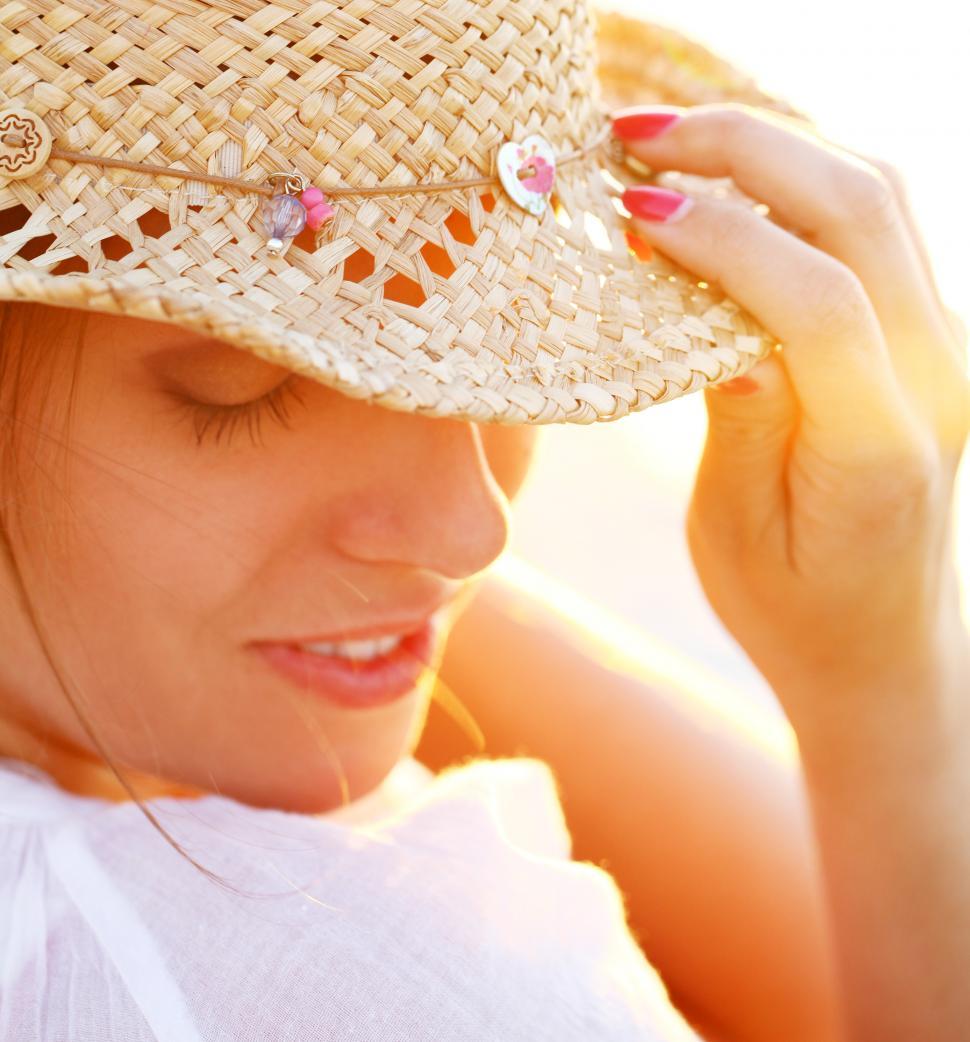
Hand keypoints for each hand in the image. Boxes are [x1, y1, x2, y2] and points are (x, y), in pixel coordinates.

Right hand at [613, 102, 969, 728]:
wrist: (879, 643)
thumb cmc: (791, 608)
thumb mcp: (734, 533)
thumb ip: (737, 420)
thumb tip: (710, 311)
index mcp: (880, 445)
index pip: (817, 300)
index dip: (724, 239)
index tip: (633, 212)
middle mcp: (934, 377)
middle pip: (861, 212)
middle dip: (746, 151)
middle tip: (638, 135)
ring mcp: (939, 347)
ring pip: (876, 197)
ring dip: (774, 148)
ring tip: (673, 140)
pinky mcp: (921, 334)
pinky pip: (873, 223)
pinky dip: (799, 179)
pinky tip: (728, 179)